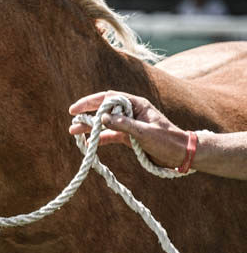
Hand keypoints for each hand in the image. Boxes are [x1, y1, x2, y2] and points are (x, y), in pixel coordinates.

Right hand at [68, 91, 188, 167]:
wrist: (181, 154)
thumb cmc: (167, 140)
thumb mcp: (145, 132)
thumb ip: (124, 124)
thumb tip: (103, 118)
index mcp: (136, 104)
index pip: (109, 98)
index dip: (91, 102)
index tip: (76, 109)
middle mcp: (131, 112)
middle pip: (104, 110)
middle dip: (87, 115)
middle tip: (72, 121)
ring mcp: (129, 124)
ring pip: (105, 123)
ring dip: (90, 128)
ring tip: (74, 132)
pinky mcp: (129, 137)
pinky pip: (110, 135)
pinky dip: (100, 138)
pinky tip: (89, 143)